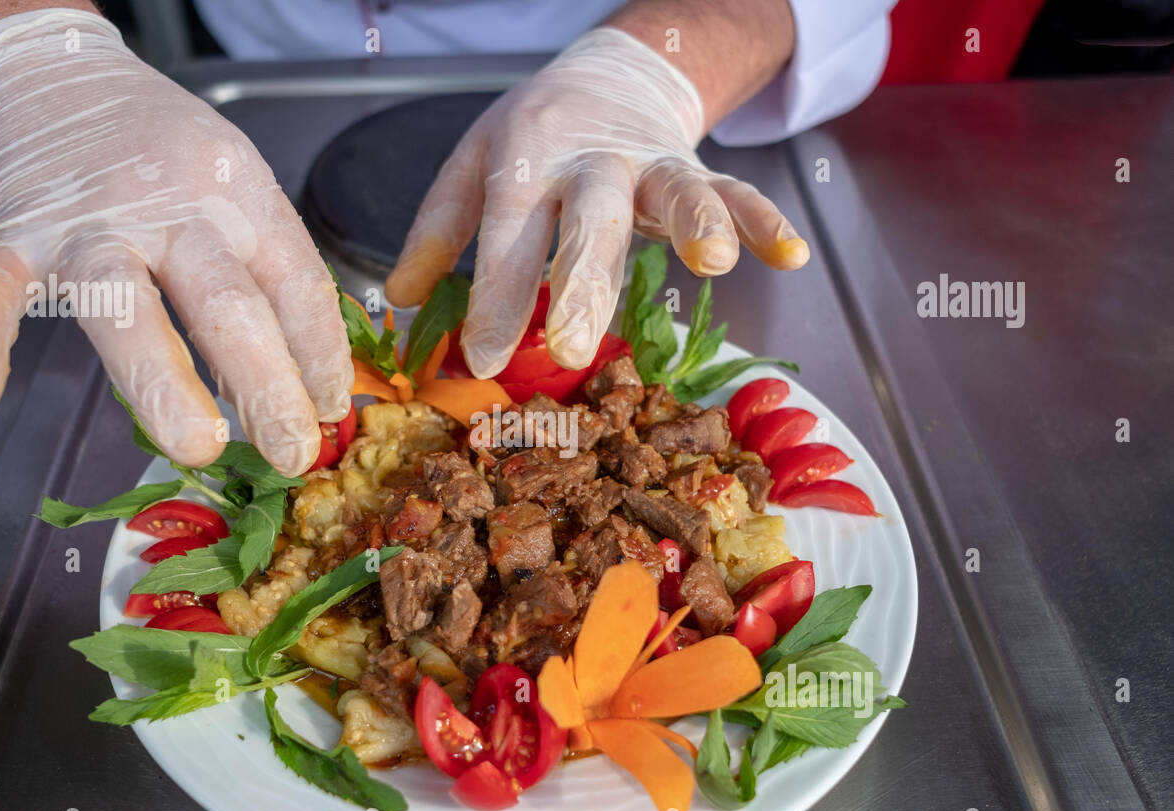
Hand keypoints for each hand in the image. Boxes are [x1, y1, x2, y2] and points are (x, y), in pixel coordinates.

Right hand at [0, 10, 350, 474]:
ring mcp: (84, 226)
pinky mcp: (6, 237)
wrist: (49, 74)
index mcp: (237, 196)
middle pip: (227, 302)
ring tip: (197, 445)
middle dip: (267, 383)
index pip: (294, 282)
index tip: (333, 412)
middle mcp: (167, 210)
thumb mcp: (232, 190)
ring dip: (162, 379)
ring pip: (124, 304)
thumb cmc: (160, 154)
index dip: (320, 354)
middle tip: (294, 452)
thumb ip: (263, 277)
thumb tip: (306, 384)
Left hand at [385, 27, 808, 378]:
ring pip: (674, 190)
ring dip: (696, 221)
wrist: (609, 73)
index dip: (496, 296)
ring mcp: (649, 165)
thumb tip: (401, 300)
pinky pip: (734, 189)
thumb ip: (439, 232)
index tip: (484, 357)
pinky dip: (762, 219)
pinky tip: (788, 254)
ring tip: (711, 260)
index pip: (508, 235)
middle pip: (589, 222)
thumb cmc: (533, 136)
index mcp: (524, 164)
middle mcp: (588, 164)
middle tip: (575, 348)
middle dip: (584, 283)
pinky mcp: (694, 169)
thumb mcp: (473, 168)